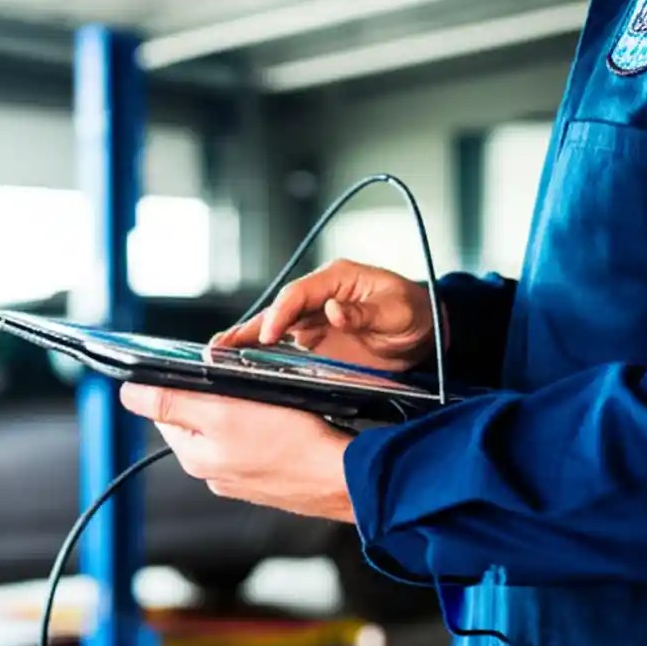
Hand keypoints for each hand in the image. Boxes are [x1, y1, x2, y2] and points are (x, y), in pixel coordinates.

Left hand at [119, 383, 354, 521]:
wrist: (342, 476)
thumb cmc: (290, 443)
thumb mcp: (223, 412)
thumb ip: (172, 403)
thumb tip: (127, 395)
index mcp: (194, 456)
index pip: (164, 409)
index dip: (179, 382)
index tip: (203, 369)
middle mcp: (212, 472)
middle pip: (196, 418)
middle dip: (213, 395)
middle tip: (243, 381)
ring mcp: (241, 477)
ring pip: (228, 428)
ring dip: (240, 408)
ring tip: (267, 399)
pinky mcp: (268, 477)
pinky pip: (254, 442)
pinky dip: (263, 426)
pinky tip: (283, 420)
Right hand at [212, 259, 443, 371]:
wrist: (428, 331)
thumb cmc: (416, 314)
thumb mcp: (397, 312)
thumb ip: (365, 313)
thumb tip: (333, 310)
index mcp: (337, 279)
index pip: (298, 294)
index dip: (281, 314)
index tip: (269, 334)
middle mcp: (320, 296)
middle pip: (278, 309)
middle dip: (249, 326)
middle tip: (219, 345)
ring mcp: (316, 318)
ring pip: (275, 327)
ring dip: (247, 340)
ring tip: (218, 356)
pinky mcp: (317, 340)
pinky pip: (285, 346)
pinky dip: (263, 354)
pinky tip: (243, 366)